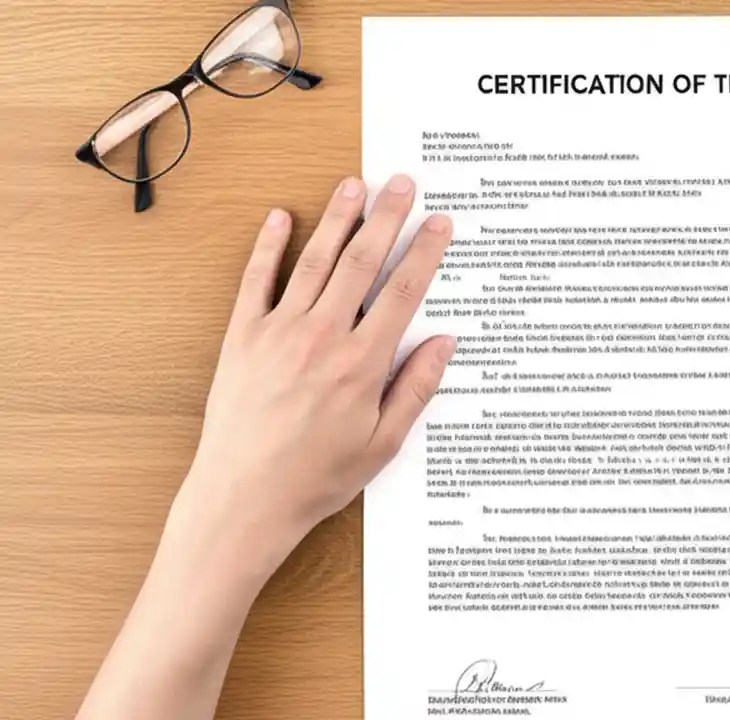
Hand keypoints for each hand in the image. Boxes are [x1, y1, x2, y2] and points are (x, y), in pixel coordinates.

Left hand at [173, 174, 454, 575]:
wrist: (244, 499)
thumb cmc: (316, 478)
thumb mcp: (382, 444)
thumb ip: (415, 390)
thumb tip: (444, 345)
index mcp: (362, 364)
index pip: (402, 293)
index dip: (425, 253)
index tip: (439, 223)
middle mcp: (322, 338)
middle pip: (362, 263)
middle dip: (386, 218)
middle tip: (402, 183)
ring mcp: (279, 333)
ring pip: (315, 262)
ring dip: (337, 219)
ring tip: (354, 185)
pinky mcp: (243, 338)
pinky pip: (257, 281)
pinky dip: (269, 247)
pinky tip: (280, 218)